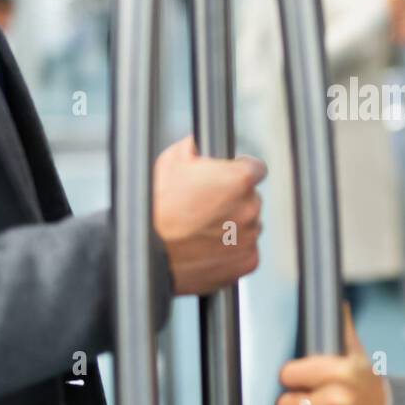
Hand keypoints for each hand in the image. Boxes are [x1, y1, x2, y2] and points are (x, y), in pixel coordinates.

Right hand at [152, 135, 265, 295]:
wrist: (149, 252)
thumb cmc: (157, 207)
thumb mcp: (172, 161)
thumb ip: (196, 147)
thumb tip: (200, 144)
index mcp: (240, 179)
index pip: (256, 168)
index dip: (240, 171)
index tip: (229, 178)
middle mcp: (250, 207)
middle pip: (251, 199)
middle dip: (234, 201)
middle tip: (207, 207)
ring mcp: (250, 236)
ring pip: (248, 226)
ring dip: (233, 226)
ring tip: (203, 230)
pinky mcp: (247, 260)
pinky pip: (245, 251)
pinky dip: (232, 250)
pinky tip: (209, 247)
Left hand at [277, 303, 386, 404]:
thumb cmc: (370, 387)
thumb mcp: (360, 357)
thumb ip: (343, 331)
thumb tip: (338, 302)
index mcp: (342, 371)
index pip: (289, 374)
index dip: (293, 376)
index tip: (302, 379)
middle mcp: (339, 399)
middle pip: (285, 404)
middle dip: (292, 402)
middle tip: (306, 400)